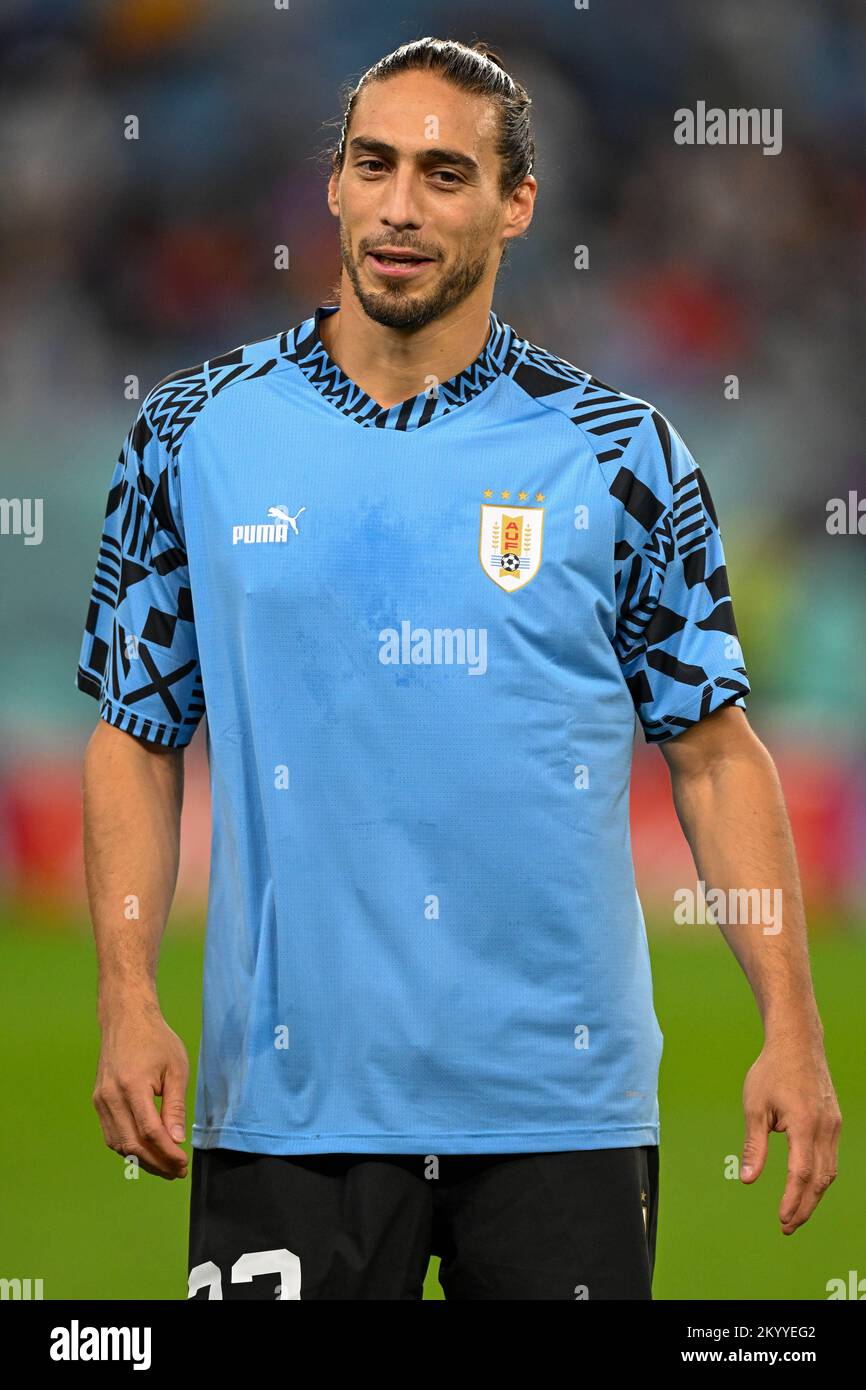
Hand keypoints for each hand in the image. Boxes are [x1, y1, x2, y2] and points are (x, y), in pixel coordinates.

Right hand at [93, 1000, 189, 1179]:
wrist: (126, 1020)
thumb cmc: (156, 1040)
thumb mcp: (176, 1069)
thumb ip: (175, 1106)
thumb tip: (177, 1140)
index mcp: (132, 1086)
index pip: (150, 1132)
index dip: (167, 1153)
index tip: (183, 1163)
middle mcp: (111, 1097)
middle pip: (132, 1144)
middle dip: (156, 1163)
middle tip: (177, 1172)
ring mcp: (101, 1101)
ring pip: (119, 1144)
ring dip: (142, 1160)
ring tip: (165, 1167)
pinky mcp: (98, 1102)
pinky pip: (112, 1134)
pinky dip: (129, 1148)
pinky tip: (147, 1152)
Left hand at [740, 1035, 840, 1232]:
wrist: (798, 1043)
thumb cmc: (771, 1071)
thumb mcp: (755, 1106)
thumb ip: (754, 1146)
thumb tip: (747, 1180)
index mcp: (803, 1124)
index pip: (800, 1174)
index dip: (792, 1200)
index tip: (781, 1220)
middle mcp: (824, 1128)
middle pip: (819, 1180)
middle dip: (804, 1207)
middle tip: (787, 1227)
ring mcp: (833, 1126)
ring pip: (829, 1171)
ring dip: (813, 1195)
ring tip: (796, 1213)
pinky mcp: (834, 1122)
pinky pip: (830, 1157)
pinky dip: (819, 1177)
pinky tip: (806, 1186)